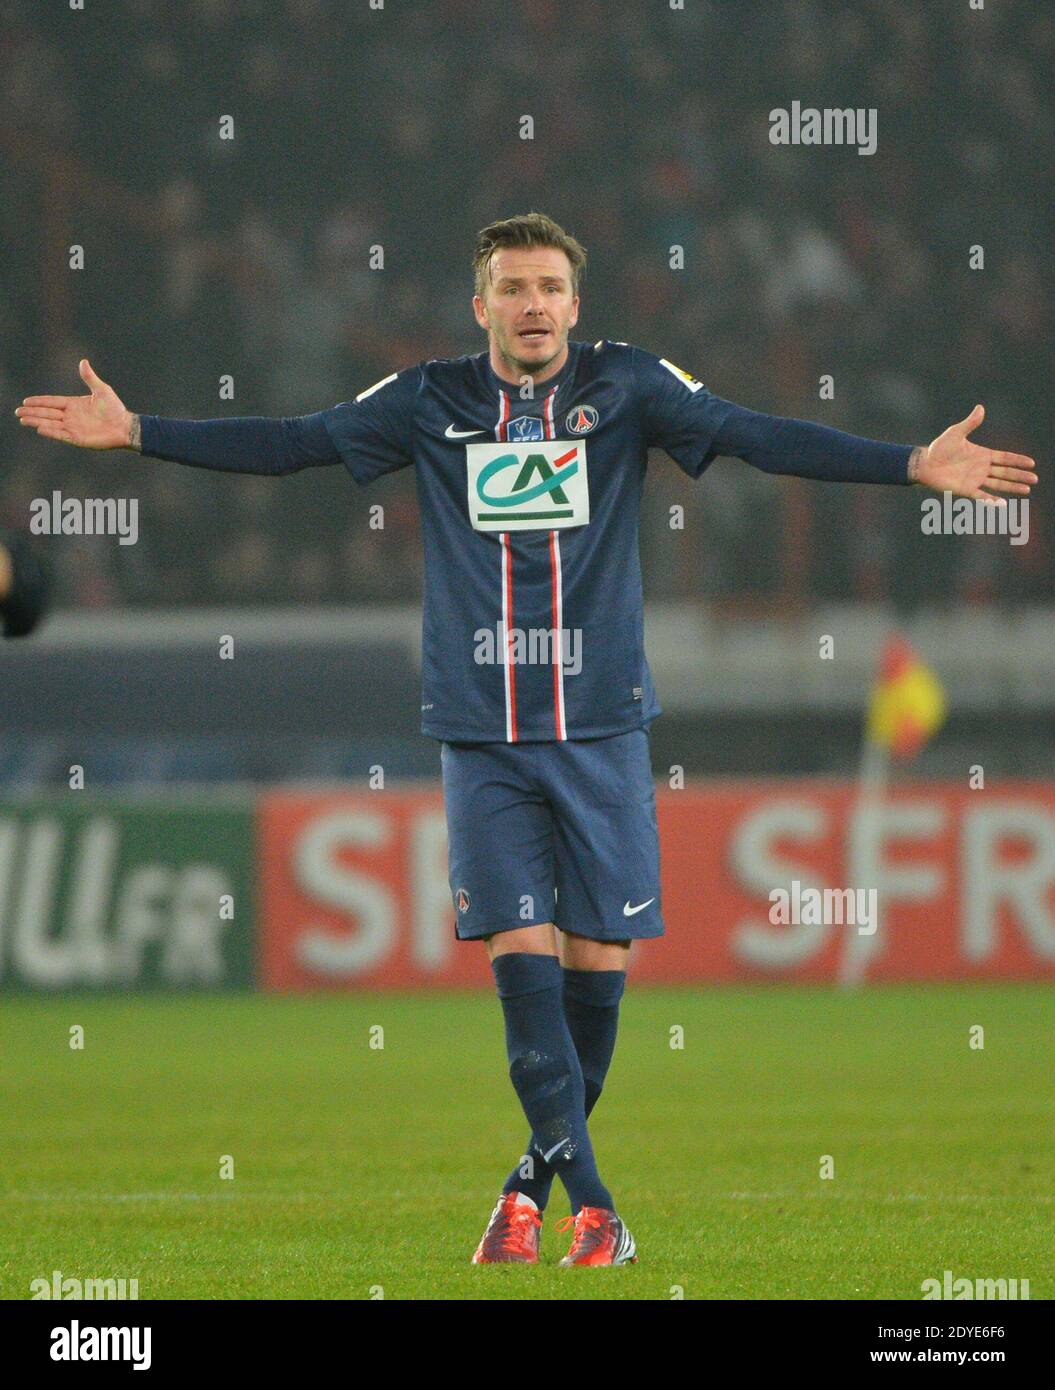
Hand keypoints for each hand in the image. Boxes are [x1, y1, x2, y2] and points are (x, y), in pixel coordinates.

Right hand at [15, 359, 133, 449]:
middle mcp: (71, 416)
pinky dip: (50, 432)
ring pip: (50, 424)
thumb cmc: (115, 409)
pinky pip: (60, 435)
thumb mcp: (102, 390)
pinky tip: (39, 428)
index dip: (39, 402)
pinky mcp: (78, 438)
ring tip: (23, 420)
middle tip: (18, 411)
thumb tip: (83, 361)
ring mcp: (73, 428)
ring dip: (37, 421)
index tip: (26, 401)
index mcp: (74, 404)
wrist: (125, 426)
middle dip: (32, 412)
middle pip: (47, 413)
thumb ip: (90, 377)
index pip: (52, 402)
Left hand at [914, 405, 1036, 504]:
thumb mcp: (956, 433)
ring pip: (998, 484)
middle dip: (1020, 476)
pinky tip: (1003, 504)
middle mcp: (981, 468)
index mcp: (982, 454)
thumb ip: (970, 423)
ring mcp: (975, 479)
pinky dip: (991, 500)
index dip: (1018, 460)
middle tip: (1034, 479)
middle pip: (1005, 472)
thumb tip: (980, 408)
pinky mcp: (966, 489)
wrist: (925, 463)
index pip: (1004, 458)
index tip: (1031, 463)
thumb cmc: (940, 447)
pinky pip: (981, 496)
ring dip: (1012, 487)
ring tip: (1026, 490)